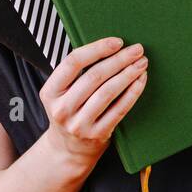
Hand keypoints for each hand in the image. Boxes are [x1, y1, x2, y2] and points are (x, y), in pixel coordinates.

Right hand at [39, 36, 147, 167]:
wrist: (69, 149)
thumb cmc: (70, 111)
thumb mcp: (61, 93)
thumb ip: (75, 73)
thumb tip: (108, 46)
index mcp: (50, 92)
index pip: (72, 63)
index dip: (97, 49)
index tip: (117, 42)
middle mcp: (62, 109)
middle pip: (94, 77)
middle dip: (119, 60)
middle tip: (137, 50)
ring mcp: (79, 124)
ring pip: (108, 92)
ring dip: (128, 74)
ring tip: (141, 63)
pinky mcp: (97, 135)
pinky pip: (119, 109)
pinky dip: (132, 92)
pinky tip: (140, 81)